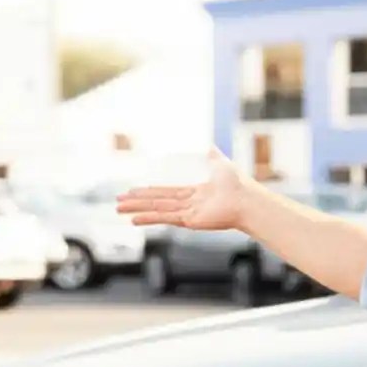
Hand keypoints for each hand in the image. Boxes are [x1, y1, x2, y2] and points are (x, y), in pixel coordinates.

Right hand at [116, 147, 252, 229]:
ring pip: (156, 209)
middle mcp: (189, 205)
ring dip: (137, 209)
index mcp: (195, 194)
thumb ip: (213, 157)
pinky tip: (134, 219)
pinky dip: (149, 217)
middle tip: (118, 203)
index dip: (148, 192)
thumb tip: (210, 146)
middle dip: (137, 201)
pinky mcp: (188, 220)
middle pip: (157, 201)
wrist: (247, 199)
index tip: (133, 191)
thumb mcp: (221, 164)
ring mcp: (187, 213)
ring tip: (119, 210)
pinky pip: (164, 217)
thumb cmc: (238, 184)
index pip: (166, 193)